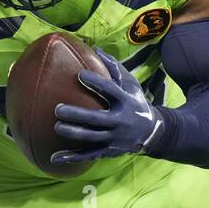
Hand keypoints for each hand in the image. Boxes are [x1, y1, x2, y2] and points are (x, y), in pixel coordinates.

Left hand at [51, 48, 161, 165]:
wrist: (153, 132)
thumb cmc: (136, 102)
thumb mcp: (131, 85)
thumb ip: (114, 68)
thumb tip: (95, 49)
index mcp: (126, 102)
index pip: (111, 91)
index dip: (96, 83)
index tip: (79, 75)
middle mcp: (121, 121)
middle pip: (97, 119)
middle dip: (78, 115)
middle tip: (58, 109)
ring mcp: (115, 138)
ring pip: (92, 138)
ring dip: (73, 134)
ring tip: (57, 127)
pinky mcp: (109, 151)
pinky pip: (88, 155)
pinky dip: (72, 157)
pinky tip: (55, 158)